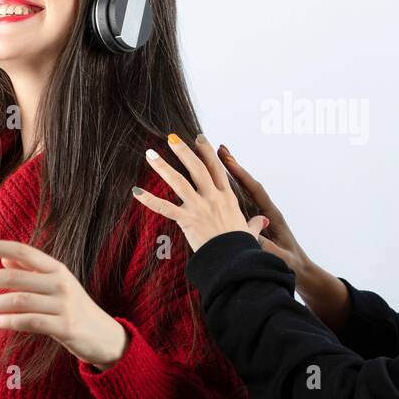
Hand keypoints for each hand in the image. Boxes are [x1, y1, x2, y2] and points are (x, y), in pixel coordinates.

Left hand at [0, 237, 129, 370]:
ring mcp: (64, 305)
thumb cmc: (73, 308)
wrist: (103, 336)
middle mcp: (60, 283)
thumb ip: (31, 271)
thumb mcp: (55, 285)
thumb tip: (4, 256)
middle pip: (15, 276)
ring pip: (20, 300)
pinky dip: (11, 320)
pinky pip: (32, 321)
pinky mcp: (66, 326)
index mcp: (56, 269)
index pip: (24, 251)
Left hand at [131, 133, 266, 251]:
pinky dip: (149, 199)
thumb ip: (254, 223)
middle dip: (184, 151)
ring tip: (150, 153)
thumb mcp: (248, 231)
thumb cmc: (241, 248)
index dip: (208, 152)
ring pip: (179, 181)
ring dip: (163, 167)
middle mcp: (213, 198)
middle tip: (171, 137)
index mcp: (227, 198)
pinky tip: (135, 191)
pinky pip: (164, 208)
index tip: (199, 138)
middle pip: (197, 168)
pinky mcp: (187, 220)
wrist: (233, 260)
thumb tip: (262, 220)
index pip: (217, 169)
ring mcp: (199, 207)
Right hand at [214, 142, 310, 275]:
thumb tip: (255, 237)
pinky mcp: (252, 222)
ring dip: (227, 176)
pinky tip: (212, 184)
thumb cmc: (291, 263)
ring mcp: (258, 215)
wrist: (300, 270)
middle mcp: (264, 211)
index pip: (256, 191)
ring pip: (239, 192)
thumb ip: (268, 247)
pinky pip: (237, 204)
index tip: (230, 162)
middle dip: (233, 167)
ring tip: (212, 158)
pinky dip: (226, 192)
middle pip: (246, 185)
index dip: (243, 176)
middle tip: (219, 148)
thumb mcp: (279, 257)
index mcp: (272, 216)